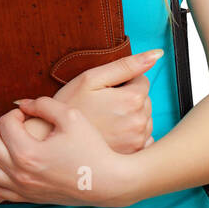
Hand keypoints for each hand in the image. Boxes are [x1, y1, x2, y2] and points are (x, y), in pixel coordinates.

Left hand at [0, 96, 136, 207]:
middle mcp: (19, 172)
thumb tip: (20, 103)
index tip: (27, 113)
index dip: (13, 113)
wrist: (110, 182)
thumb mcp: (70, 117)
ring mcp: (20, 187)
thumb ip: (42, 103)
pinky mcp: (25, 197)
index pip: (4, 123)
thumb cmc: (92, 148)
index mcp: (28, 152)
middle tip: (12, 123)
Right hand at [45, 50, 159, 153]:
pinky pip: (143, 137)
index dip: (122, 82)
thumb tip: (156, 54)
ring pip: (144, 118)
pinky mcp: (134, 152)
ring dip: (130, 116)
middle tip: (101, 104)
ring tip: (105, 118)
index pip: (142, 81)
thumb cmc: (69, 105)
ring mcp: (138, 139)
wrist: (53, 136)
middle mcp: (140, 121)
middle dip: (128, 99)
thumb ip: (126, 65)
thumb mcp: (91, 78)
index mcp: (133, 99)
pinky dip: (131, 133)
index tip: (104, 90)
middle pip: (144, 100)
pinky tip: (112, 133)